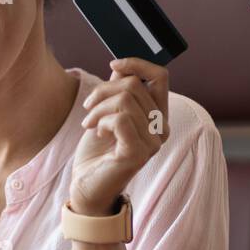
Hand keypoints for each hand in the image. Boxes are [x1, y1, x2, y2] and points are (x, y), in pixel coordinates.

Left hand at [68, 57, 169, 214]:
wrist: (87, 186)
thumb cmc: (97, 151)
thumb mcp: (107, 114)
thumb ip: (118, 92)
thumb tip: (120, 66)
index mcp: (158, 117)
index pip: (160, 76)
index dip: (137, 64)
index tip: (113, 65)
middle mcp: (162, 129)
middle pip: (134, 85)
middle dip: (103, 91)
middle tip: (88, 109)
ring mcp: (153, 142)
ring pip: (125, 100)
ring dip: (98, 108)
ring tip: (89, 123)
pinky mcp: (138, 153)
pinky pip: (121, 119)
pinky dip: (102, 121)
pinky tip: (97, 133)